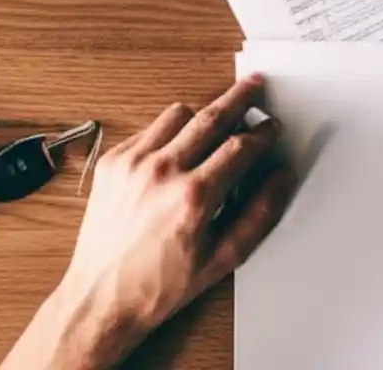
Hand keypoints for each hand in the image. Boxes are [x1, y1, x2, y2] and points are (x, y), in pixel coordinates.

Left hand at [0, 76, 293, 369]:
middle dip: (240, 98)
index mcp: (193, 197)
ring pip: (178, 114)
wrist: (101, 297)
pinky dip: (170, 131)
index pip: (240, 146)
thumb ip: (259, 214)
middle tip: (256, 86)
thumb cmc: (160, 285)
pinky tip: (180, 146)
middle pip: (212, 117)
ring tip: (218, 120)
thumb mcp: (222, 259)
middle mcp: (161, 172)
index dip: (263, 132)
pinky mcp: (111, 163)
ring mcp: (132, 163)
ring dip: (202, 114)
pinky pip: (149, 129)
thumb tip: (281, 178)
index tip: (272, 127)